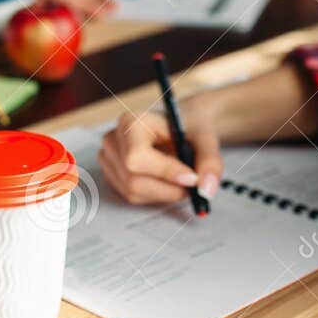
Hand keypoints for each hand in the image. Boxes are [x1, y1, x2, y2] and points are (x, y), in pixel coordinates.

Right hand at [98, 98, 223, 206]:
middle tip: (193, 186)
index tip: (192, 179)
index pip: (137, 157)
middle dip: (168, 189)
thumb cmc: (190, 128)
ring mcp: (109, 158)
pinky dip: (155, 195)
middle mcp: (114, 139)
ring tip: (182, 181)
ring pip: (133, 192)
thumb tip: (206, 190)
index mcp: (132, 121)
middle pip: (134, 180)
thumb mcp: (206, 139)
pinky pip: (131, 196)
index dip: (164, 172)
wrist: (184, 125)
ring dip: (163, 193)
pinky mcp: (112, 174)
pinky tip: (167, 181)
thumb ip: (209, 162)